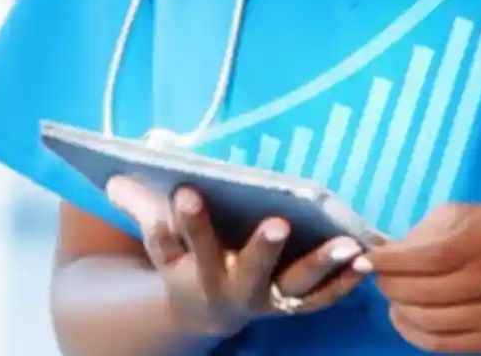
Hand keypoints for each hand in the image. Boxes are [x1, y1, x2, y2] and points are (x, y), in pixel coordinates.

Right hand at [107, 177, 366, 336]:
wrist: (204, 307)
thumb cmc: (183, 256)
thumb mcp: (158, 233)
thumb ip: (139, 203)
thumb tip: (114, 172)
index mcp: (187, 270)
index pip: (179, 245)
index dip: (182, 219)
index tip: (186, 190)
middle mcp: (226, 289)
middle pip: (244, 271)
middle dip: (261, 248)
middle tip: (277, 224)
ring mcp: (263, 300)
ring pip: (293, 286)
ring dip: (320, 266)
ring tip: (346, 245)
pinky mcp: (290, 304)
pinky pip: (320, 298)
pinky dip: (344, 282)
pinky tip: (365, 260)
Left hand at [365, 203, 480, 353]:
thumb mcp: (457, 217)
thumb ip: (421, 234)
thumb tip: (382, 254)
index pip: (434, 257)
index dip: (394, 262)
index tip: (366, 260)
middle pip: (431, 292)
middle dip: (392, 286)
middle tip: (378, 278)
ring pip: (434, 321)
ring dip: (400, 310)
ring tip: (392, 296)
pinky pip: (444, 343)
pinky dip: (413, 333)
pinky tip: (403, 316)